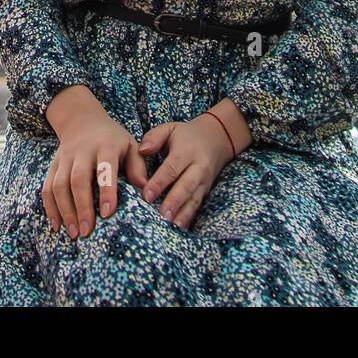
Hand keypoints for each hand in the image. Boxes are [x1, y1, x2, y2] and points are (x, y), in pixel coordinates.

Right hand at [41, 88, 149, 239]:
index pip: (104, 169)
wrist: (83, 120)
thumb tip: (144, 189)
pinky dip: (50, 208)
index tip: (107, 213)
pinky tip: (57, 226)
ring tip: (74, 233)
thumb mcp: (130, 145)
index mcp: (105, 146)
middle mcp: (82, 151)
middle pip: (78, 179)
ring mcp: (65, 158)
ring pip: (59, 184)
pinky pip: (47, 187)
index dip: (106, 191)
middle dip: (82, 207)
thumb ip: (137, 166)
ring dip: (65, 210)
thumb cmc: (112, 140)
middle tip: (87, 232)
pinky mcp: (54, 165)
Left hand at [137, 112, 238, 230]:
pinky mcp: (205, 191)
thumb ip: (154, 137)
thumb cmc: (185, 136)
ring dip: (182, 213)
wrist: (215, 139)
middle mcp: (198, 167)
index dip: (160, 182)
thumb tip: (142, 150)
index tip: (146, 195)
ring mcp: (204, 181)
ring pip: (193, 199)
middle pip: (185, 186)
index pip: (172, 168)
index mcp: (186, 150)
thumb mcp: (170, 129)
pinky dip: (189, 218)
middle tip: (161, 215)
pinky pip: (197, 206)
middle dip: (173, 201)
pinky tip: (180, 229)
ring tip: (170, 226)